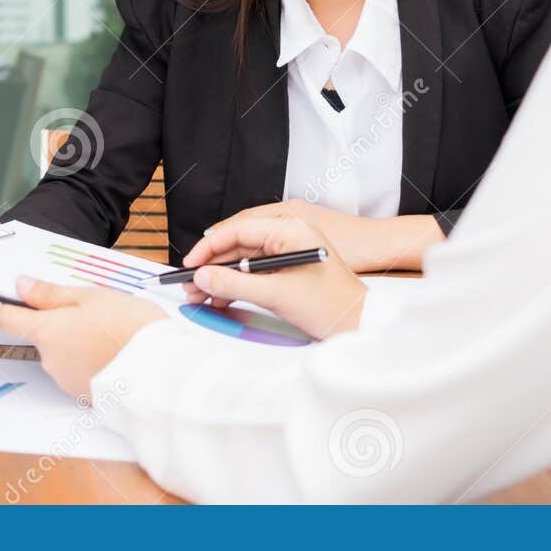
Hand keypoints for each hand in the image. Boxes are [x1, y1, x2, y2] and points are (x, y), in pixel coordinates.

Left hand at [0, 277, 164, 402]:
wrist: (159, 371)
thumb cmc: (129, 328)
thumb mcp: (91, 296)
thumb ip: (51, 293)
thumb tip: (22, 286)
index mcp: (47, 332)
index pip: (8, 319)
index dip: (17, 306)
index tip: (33, 297)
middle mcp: (50, 360)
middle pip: (41, 336)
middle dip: (61, 322)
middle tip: (92, 311)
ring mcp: (66, 380)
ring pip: (62, 353)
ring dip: (77, 341)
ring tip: (110, 332)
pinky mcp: (84, 394)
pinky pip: (79, 370)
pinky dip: (90, 360)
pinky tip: (113, 351)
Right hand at [180, 217, 365, 339]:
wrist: (360, 323)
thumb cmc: (330, 304)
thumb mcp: (276, 294)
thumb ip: (235, 283)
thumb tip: (203, 276)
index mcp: (291, 228)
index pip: (238, 229)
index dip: (209, 247)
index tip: (190, 265)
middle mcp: (289, 233)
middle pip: (239, 243)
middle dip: (212, 265)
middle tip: (190, 284)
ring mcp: (289, 250)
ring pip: (244, 259)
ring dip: (222, 277)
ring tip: (201, 295)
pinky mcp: (289, 268)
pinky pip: (255, 271)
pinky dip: (237, 284)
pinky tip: (221, 297)